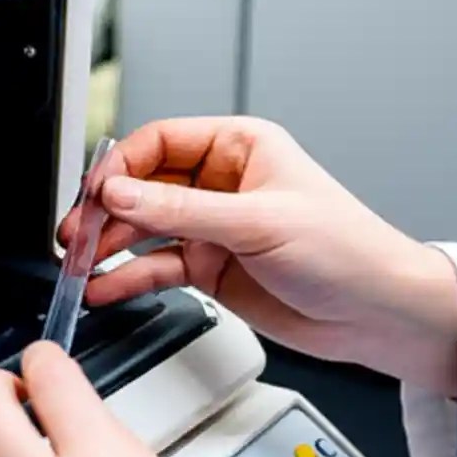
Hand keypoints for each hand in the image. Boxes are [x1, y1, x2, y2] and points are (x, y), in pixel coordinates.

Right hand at [60, 117, 456, 396]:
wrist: (379, 313)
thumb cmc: (347, 251)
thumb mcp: (258, 223)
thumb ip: (180, 211)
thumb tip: (119, 194)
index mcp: (239, 148)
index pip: (158, 143)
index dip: (120, 167)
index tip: (96, 196)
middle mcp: (221, 183)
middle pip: (142, 187)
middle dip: (106, 211)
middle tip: (77, 236)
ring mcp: (213, 227)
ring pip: (144, 229)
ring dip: (111, 247)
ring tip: (80, 265)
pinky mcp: (211, 268)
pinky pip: (157, 267)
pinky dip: (129, 278)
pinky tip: (106, 288)